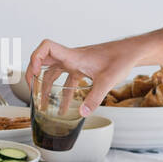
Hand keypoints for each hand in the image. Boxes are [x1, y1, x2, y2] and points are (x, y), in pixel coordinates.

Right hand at [25, 37, 144, 115]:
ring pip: (54, 73)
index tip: (34, 72)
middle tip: (31, 90)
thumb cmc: (120, 59)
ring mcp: (76, 63)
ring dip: (46, 87)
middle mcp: (71, 58)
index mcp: (73, 56)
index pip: (46, 48)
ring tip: (43, 104)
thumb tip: (83, 113)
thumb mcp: (107, 80)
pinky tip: (65, 107)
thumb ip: (95, 98)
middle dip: (33, 75)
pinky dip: (63, 92)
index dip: (35, 57)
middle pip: (43, 61)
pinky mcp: (83, 68)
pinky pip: (67, 80)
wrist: (131, 52)